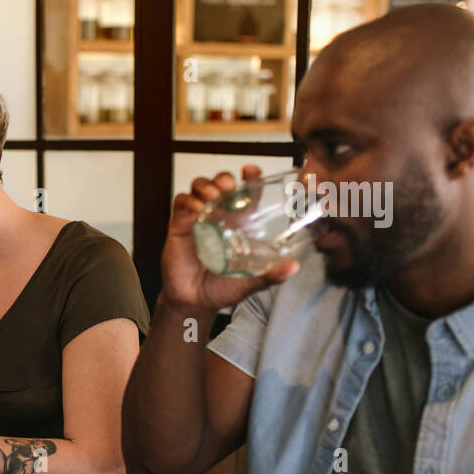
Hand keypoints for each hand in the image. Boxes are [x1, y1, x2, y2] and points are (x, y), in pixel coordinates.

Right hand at [163, 166, 298, 313]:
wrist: (194, 302)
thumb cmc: (222, 289)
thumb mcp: (250, 282)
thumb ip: (270, 275)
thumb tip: (293, 267)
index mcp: (239, 223)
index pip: (246, 193)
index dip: (250, 178)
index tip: (251, 170)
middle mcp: (219, 216)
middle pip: (220, 183)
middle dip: (223, 178)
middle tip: (228, 185)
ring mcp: (198, 219)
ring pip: (199, 188)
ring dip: (205, 185)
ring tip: (212, 194)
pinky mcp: (180, 226)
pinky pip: (181, 204)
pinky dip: (188, 200)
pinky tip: (196, 208)